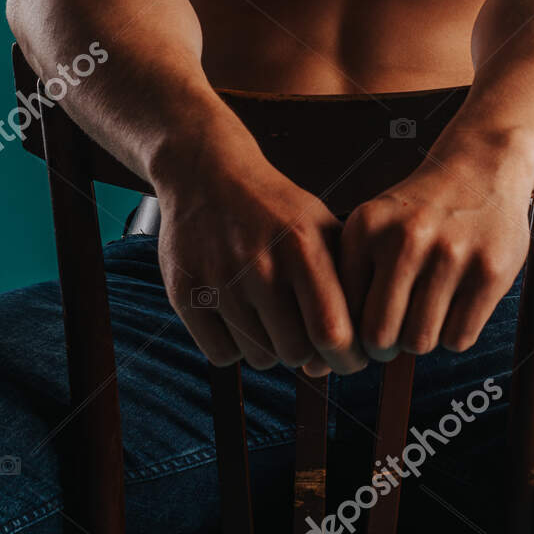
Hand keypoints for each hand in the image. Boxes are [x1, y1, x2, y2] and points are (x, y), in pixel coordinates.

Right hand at [155, 156, 367, 376]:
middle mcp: (259, 266)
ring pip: (260, 358)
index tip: (348, 361)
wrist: (207, 173)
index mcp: (302, 247)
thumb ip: (343, 284)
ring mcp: (218, 281)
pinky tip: (238, 317)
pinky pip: (222, 355)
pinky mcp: (184, 293)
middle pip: (296, 353)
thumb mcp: (320, 226)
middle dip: (306, 350)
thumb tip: (344, 354)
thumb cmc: (273, 207)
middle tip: (301, 328)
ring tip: (266, 313)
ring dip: (270, 347)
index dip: (347, 359)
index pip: (332, 333)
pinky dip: (234, 346)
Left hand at [337, 151, 533, 360]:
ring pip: (420, 342)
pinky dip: (453, 336)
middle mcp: (406, 239)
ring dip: (420, 340)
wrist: (482, 166)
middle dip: (383, 348)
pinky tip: (453, 309)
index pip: (343, 311)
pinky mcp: (489, 272)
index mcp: (367, 228)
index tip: (362, 333)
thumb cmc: (420, 209)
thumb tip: (333, 346)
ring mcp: (450, 255)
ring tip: (424, 317)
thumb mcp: (375, 222)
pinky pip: (458, 338)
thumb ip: (352, 272)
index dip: (351, 334)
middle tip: (391, 340)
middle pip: (380, 336)